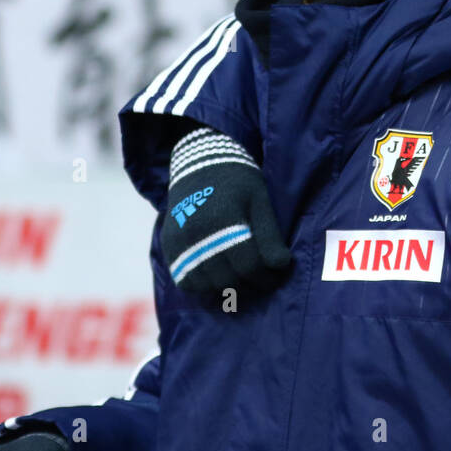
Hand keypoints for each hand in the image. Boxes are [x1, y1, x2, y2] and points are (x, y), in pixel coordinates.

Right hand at [160, 127, 290, 293]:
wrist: (200, 163)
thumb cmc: (237, 181)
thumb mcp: (259, 200)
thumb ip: (268, 234)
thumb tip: (280, 265)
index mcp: (224, 219)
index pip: (248, 264)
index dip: (267, 276)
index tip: (277, 276)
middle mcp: (198, 233)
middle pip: (227, 279)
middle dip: (250, 284)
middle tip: (264, 281)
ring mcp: (179, 241)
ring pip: (205, 285)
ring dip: (226, 288)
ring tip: (243, 280)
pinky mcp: (169, 246)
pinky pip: (184, 280)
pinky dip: (203, 285)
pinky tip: (219, 278)